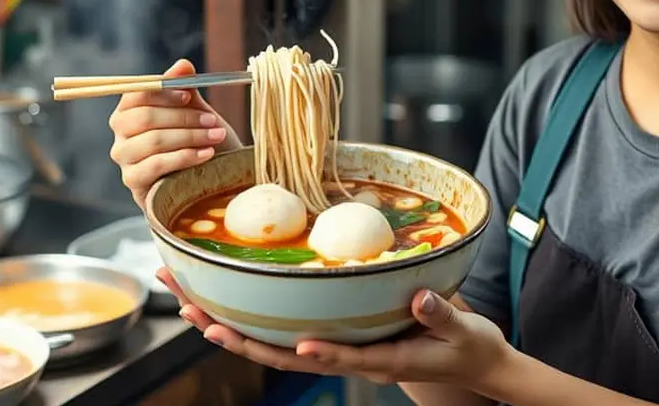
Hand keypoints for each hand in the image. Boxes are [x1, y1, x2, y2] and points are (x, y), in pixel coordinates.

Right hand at [108, 59, 241, 205]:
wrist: (208, 177)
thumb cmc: (197, 140)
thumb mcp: (195, 112)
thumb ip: (185, 88)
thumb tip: (183, 64)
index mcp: (131, 108)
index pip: (136, 94)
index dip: (163, 93)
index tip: (189, 95)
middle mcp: (121, 132)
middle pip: (144, 118)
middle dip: (183, 118)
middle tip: (213, 121)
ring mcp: (124, 157)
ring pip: (152, 141)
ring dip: (190, 137)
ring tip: (216, 136)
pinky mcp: (133, 180)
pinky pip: (156, 165)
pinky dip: (185, 157)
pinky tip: (207, 154)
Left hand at [157, 268, 512, 388]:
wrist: (471, 362)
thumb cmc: (468, 347)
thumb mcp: (462, 331)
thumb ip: (439, 314)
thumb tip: (421, 297)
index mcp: (381, 361)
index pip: (341, 358)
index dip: (319, 352)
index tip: (295, 344)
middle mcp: (351, 358)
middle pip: (284, 354)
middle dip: (235, 334)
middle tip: (194, 312)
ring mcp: (341, 350)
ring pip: (275, 345)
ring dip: (229, 326)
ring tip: (188, 304)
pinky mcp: (339, 339)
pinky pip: (287, 332)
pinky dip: (253, 319)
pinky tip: (228, 304)